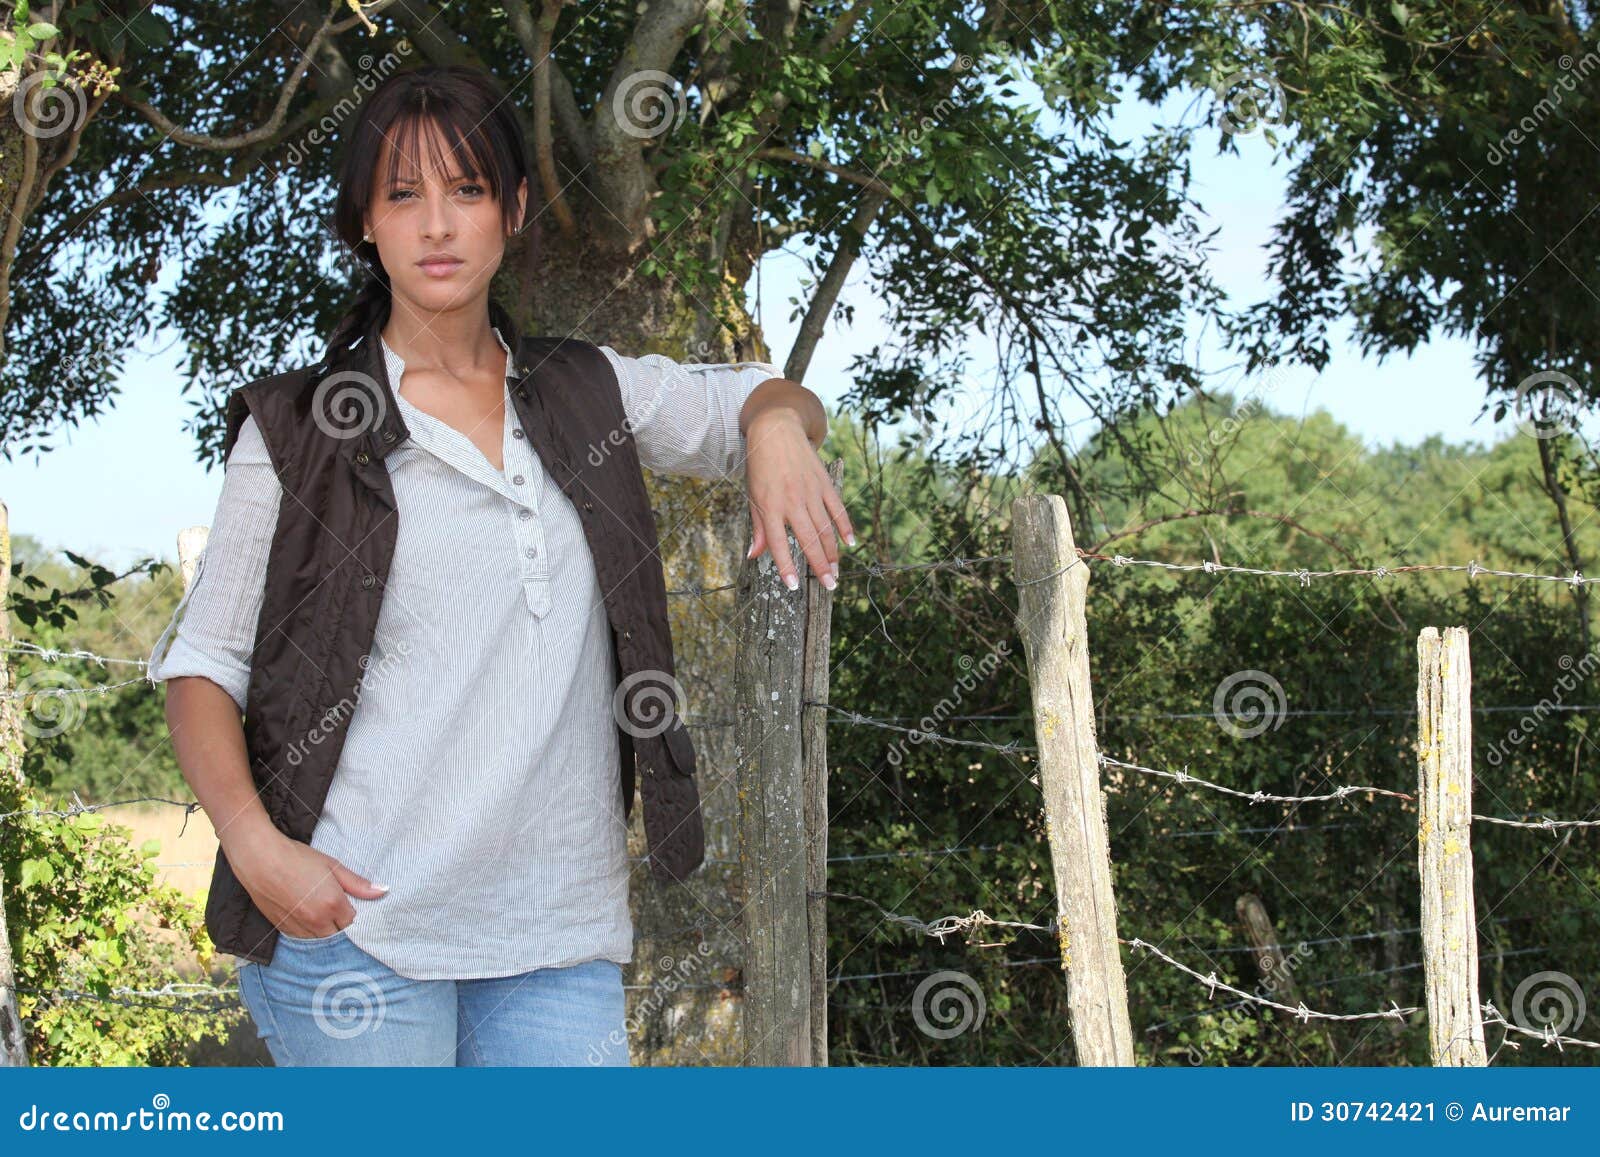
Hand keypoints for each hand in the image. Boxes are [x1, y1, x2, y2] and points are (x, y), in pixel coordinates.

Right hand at [228, 826, 388, 937]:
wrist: (261, 860)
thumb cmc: (298, 858)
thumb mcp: (333, 866)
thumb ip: (358, 883)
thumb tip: (383, 891)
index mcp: (333, 905)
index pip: (353, 922)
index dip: (352, 912)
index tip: (348, 903)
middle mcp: (317, 921)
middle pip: (337, 934)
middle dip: (339, 923)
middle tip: (333, 906)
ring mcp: (299, 927)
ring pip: (320, 939)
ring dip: (323, 930)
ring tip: (318, 909)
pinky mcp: (283, 929)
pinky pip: (302, 938)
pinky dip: (307, 931)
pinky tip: (304, 914)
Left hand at [743, 406, 854, 589]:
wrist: (777, 429)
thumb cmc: (760, 466)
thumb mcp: (753, 495)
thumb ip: (758, 528)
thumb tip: (753, 555)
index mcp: (770, 505)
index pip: (778, 543)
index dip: (786, 566)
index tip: (793, 586)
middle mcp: (792, 500)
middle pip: (809, 539)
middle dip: (819, 565)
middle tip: (829, 585)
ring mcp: (811, 491)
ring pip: (825, 528)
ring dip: (832, 552)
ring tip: (837, 572)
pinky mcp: (824, 482)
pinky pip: (837, 509)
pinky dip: (845, 526)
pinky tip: (850, 542)